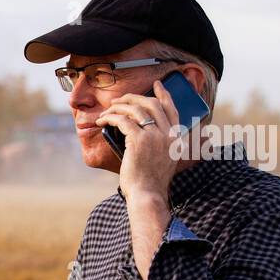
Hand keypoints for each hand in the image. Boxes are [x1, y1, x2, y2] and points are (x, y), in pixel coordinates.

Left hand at [96, 79, 184, 201]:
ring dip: (118, 107)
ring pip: (135, 110)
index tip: (156, 85)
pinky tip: (103, 120)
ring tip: (107, 110)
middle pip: (151, 104)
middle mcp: (168, 133)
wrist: (148, 194)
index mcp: (176, 137)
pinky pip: (122, 121)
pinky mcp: (138, 140)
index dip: (163, 95)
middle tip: (119, 99)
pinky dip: (111, 118)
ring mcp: (154, 136)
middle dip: (133, 98)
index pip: (172, 109)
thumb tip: (143, 131)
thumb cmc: (151, 181)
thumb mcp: (164, 159)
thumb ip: (161, 144)